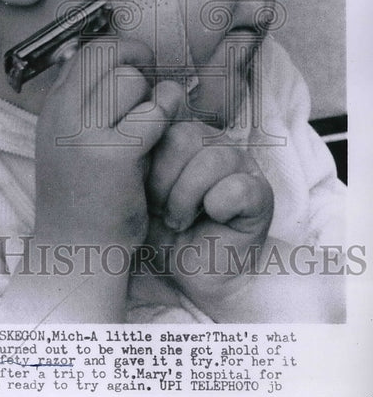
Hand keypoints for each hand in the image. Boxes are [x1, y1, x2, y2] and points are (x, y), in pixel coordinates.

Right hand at [35, 38, 182, 250]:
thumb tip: (119, 59)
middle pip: (108, 53)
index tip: (137, 67)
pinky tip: (164, 137)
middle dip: (138, 63)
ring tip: (153, 122)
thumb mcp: (68, 138)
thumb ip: (86, 101)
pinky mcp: (115, 154)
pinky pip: (154, 112)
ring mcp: (85, 132)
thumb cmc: (83, 193)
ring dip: (152, 95)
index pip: (86, 50)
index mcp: (54, 106)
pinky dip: (167, 116)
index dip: (119, 51)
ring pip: (131, 79)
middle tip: (151, 88)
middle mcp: (63, 113)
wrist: (78, 247)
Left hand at [145, 120, 273, 308]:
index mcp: (182, 136)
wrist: (185, 275)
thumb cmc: (160, 230)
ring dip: (186, 198)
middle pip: (185, 135)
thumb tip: (135, 128)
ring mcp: (240, 164)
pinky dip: (217, 207)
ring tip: (179, 220)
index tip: (143, 192)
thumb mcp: (138, 190)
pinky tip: (213, 220)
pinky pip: (237, 187)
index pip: (162, 121)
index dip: (148, 160)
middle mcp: (214, 142)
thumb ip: (137, 156)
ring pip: (211, 159)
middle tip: (160, 210)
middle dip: (164, 180)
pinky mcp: (260, 193)